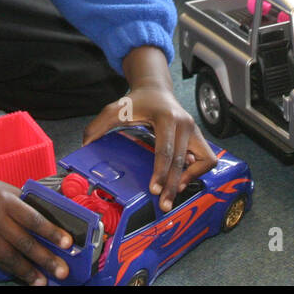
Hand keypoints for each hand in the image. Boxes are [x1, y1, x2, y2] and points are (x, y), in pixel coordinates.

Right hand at [0, 169, 72, 285]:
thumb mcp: (7, 189)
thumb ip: (26, 203)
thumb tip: (52, 217)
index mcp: (6, 200)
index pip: (32, 219)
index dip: (51, 232)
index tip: (67, 242)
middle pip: (23, 241)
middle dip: (44, 258)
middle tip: (61, 270)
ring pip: (8, 256)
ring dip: (27, 271)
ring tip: (42, 281)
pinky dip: (11, 270)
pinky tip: (24, 276)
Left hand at [83, 83, 217, 212]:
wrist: (156, 89)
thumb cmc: (138, 101)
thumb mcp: (115, 108)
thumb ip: (98, 126)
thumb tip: (86, 146)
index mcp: (167, 117)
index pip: (165, 150)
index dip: (160, 172)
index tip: (154, 190)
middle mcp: (185, 123)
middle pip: (181, 161)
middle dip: (172, 185)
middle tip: (163, 204)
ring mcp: (195, 130)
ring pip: (202, 161)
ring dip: (189, 178)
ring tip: (173, 192)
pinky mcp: (199, 137)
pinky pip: (207, 159)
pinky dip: (197, 171)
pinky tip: (182, 179)